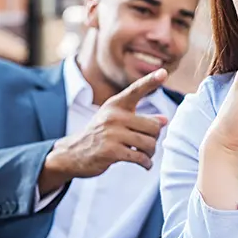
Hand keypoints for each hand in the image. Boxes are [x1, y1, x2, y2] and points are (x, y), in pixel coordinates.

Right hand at [38, 69, 168, 192]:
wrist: (72, 153)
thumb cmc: (100, 135)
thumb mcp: (116, 120)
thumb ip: (140, 119)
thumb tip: (164, 120)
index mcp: (116, 105)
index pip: (136, 90)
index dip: (151, 81)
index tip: (164, 72)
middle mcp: (114, 116)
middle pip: (153, 127)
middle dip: (155, 138)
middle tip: (149, 144)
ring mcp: (112, 134)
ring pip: (149, 143)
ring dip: (151, 153)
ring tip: (147, 155)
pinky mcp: (111, 151)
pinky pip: (140, 157)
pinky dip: (146, 163)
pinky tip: (145, 165)